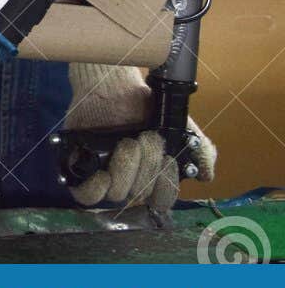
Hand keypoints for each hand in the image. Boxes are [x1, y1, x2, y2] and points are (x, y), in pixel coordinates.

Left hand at [65, 62, 214, 210]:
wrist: (115, 86)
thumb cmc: (147, 108)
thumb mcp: (181, 127)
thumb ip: (202, 152)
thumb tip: (207, 177)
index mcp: (153, 177)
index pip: (161, 200)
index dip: (166, 186)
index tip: (168, 161)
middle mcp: (130, 180)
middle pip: (139, 195)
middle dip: (147, 166)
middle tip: (146, 138)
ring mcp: (105, 175)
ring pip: (116, 193)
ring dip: (126, 169)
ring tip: (128, 143)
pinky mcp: (80, 166)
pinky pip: (85, 194)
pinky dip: (95, 189)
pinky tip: (103, 174)